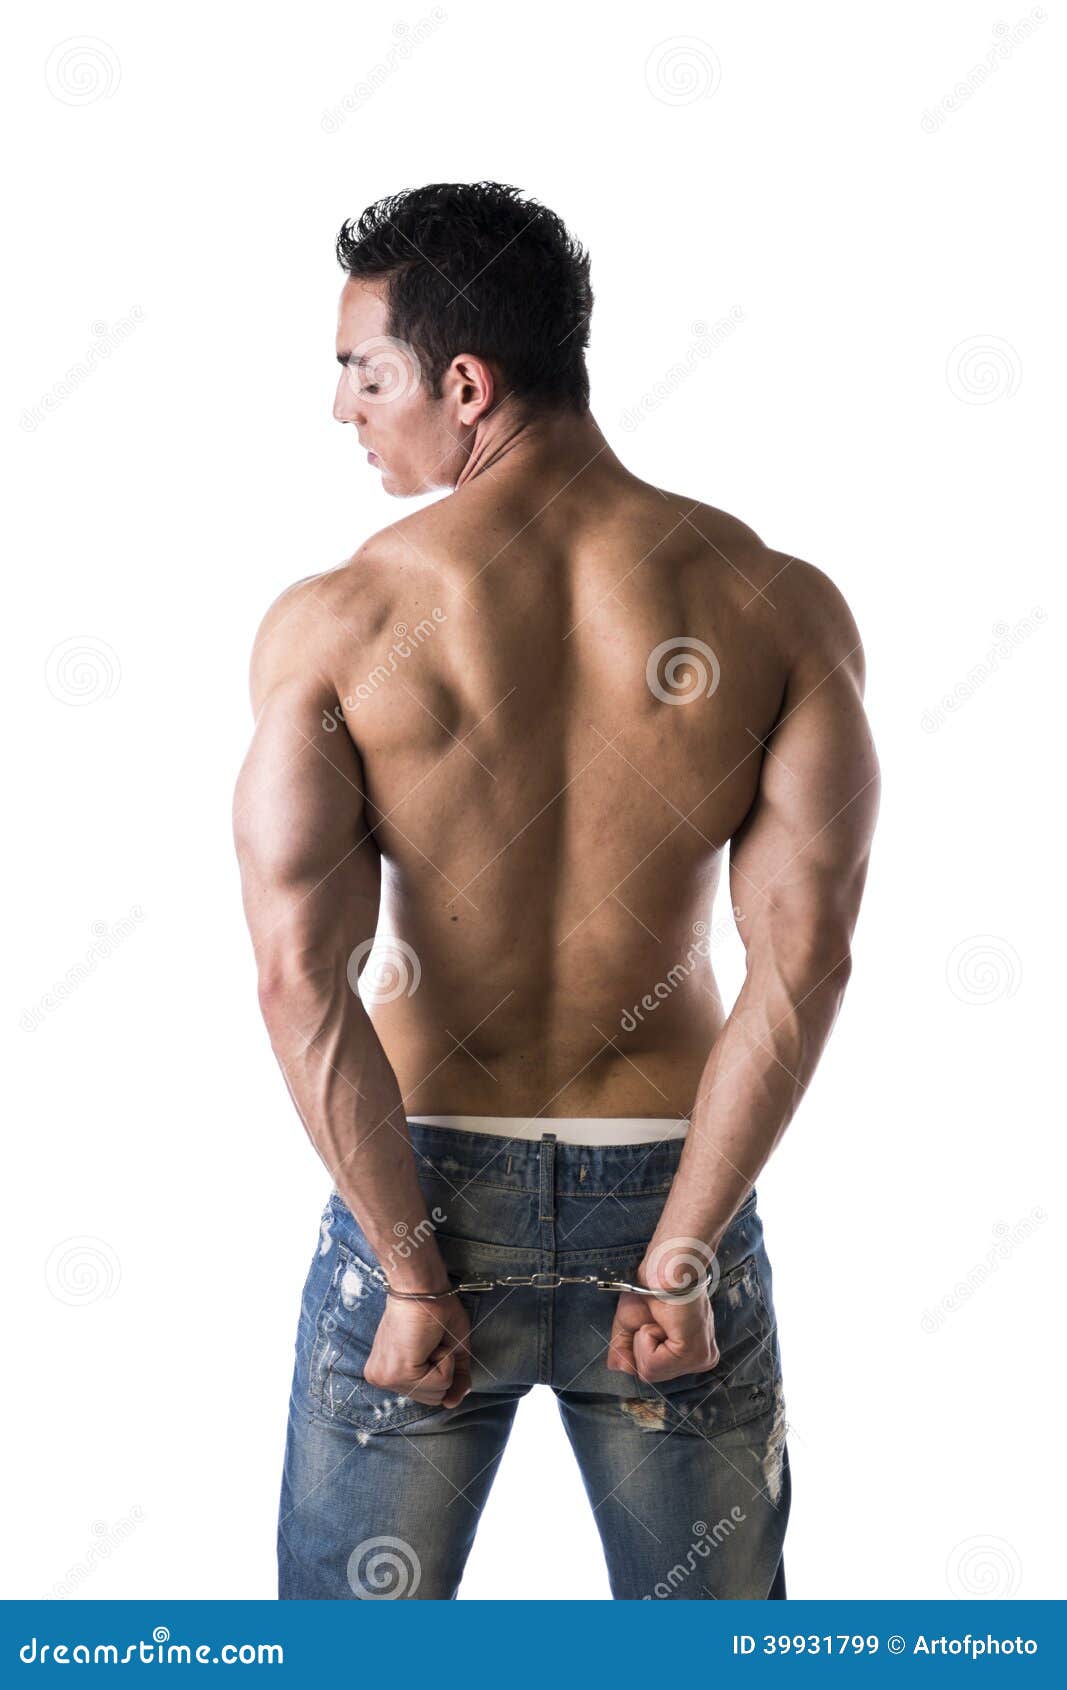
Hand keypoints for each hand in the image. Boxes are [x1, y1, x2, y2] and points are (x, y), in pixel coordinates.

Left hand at [364, 1291, 471, 1407]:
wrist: (422, 1287)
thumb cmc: (435, 1310)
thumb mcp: (449, 1351)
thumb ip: (453, 1381)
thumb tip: (451, 1404)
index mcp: (387, 1372)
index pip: (424, 1394)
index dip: (439, 1371)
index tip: (430, 1344)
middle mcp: (380, 1378)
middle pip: (431, 1399)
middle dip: (441, 1369)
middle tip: (430, 1341)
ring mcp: (386, 1378)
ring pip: (436, 1394)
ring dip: (443, 1364)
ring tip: (429, 1340)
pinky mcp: (398, 1372)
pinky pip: (439, 1384)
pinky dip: (445, 1361)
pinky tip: (430, 1342)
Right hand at [606, 1269, 718, 1384]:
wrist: (666, 1265)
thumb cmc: (652, 1285)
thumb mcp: (631, 1322)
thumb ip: (624, 1349)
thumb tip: (619, 1368)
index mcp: (692, 1354)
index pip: (653, 1371)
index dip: (639, 1346)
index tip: (650, 1321)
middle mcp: (701, 1360)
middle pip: (650, 1375)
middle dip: (641, 1344)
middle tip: (655, 1319)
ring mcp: (700, 1359)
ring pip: (650, 1372)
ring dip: (643, 1340)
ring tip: (660, 1318)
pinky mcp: (692, 1353)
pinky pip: (652, 1365)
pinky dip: (645, 1338)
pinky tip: (661, 1320)